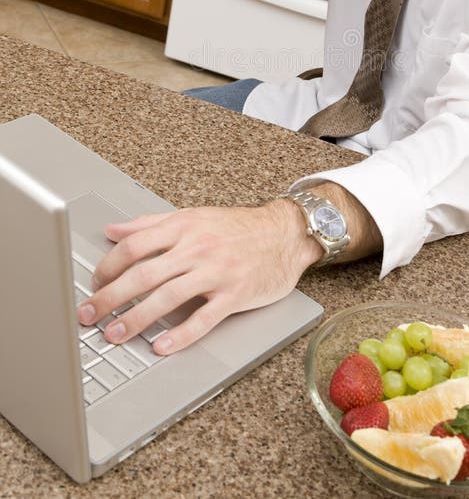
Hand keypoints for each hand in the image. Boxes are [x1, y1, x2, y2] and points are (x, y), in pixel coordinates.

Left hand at [76, 200, 321, 354]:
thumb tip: (114, 230)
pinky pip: (203, 319)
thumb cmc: (238, 227)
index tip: (94, 284)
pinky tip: (160, 346)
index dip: (109, 267)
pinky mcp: (234, 295)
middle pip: (144, 275)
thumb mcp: (193, 216)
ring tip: (116, 334)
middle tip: (90, 316)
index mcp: (184, 227)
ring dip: (136, 319)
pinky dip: (179, 335)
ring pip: (168, 298)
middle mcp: (197, 248)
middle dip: (111, 298)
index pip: (135, 246)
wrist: (284, 233)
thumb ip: (151, 223)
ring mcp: (216, 272)